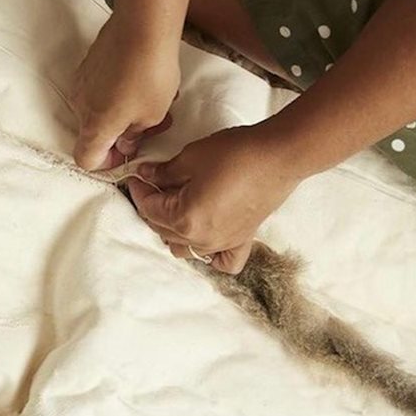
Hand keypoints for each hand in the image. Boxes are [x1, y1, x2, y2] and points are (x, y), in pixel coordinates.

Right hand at [70, 13, 180, 171]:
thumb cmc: (150, 73)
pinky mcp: (89, 63)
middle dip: (122, 135)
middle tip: (152, 127)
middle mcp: (80, 106)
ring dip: (123, 112)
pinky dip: (118, 93)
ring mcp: (82, 82)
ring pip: (99, 109)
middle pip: (94, 133)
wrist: (143, 24)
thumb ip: (135, 135)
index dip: (106, 163)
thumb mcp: (152, 115)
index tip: (128, 152)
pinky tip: (143, 81)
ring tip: (155, 101)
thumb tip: (125, 141)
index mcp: (95, 125)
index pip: (85, 159)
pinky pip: (100, 88)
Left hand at [124, 124, 301, 273]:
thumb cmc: (237, 154)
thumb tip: (149, 175)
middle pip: (163, 230)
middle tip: (154, 185)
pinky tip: (206, 237)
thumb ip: (165, 172)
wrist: (278, 156)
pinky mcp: (242, 240)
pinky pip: (222, 261)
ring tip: (176, 206)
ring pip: (185, 249)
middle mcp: (202, 239)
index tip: (137, 177)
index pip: (149, 209)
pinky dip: (210, 255)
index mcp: (184, 219)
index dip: (139, 190)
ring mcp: (223, 243)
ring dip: (173, 231)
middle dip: (154, 207)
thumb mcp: (191, 157)